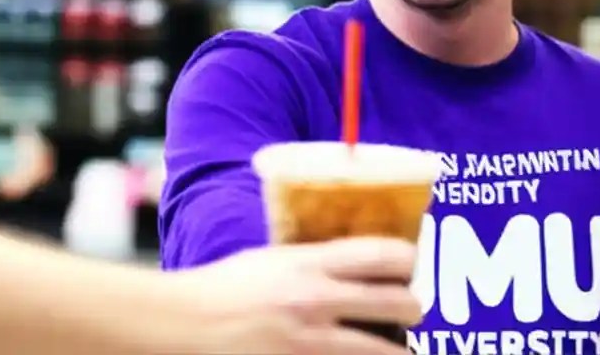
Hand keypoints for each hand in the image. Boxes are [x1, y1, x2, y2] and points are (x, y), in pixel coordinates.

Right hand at [174, 237, 421, 353]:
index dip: (410, 260)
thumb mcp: (271, 259)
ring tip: (396, 349)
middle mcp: (317, 300)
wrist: (186, 325)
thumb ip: (312, 260)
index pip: (384, 254)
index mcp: (309, 263)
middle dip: (413, 309)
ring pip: (387, 351)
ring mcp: (312, 343)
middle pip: (400, 303)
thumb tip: (351, 262)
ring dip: (398, 351)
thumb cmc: (223, 289)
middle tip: (408, 312)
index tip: (410, 267)